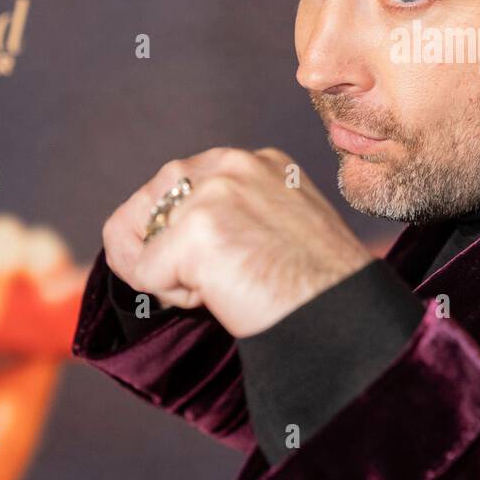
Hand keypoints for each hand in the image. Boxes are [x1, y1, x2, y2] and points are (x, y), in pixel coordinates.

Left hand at [102, 147, 373, 336]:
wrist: (343, 318)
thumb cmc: (315, 289)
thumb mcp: (278, 225)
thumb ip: (234, 212)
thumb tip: (170, 234)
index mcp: (254, 161)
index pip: (175, 188)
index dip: (183, 238)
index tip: (226, 262)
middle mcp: (230, 163)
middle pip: (144, 204)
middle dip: (163, 253)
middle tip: (218, 281)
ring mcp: (213, 193)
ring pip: (137, 239)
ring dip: (167, 274)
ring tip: (221, 287)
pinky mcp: (196, 230)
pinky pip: (143, 275)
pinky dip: (173, 300)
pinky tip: (223, 297)